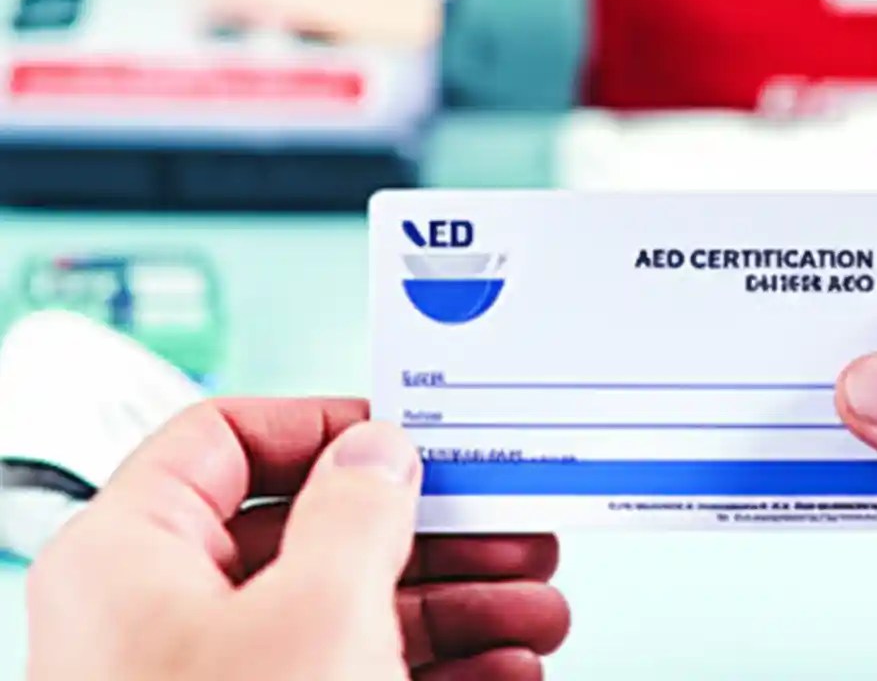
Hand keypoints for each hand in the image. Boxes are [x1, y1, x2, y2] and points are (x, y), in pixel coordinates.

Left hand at [26, 399, 568, 680]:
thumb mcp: (315, 612)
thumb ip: (358, 511)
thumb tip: (380, 454)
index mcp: (134, 559)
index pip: (222, 441)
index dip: (322, 426)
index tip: (407, 436)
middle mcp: (171, 619)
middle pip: (316, 534)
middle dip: (433, 533)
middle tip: (510, 530)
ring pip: (355, 612)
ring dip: (460, 606)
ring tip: (537, 610)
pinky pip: (365, 677)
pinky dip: (442, 670)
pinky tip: (507, 671)